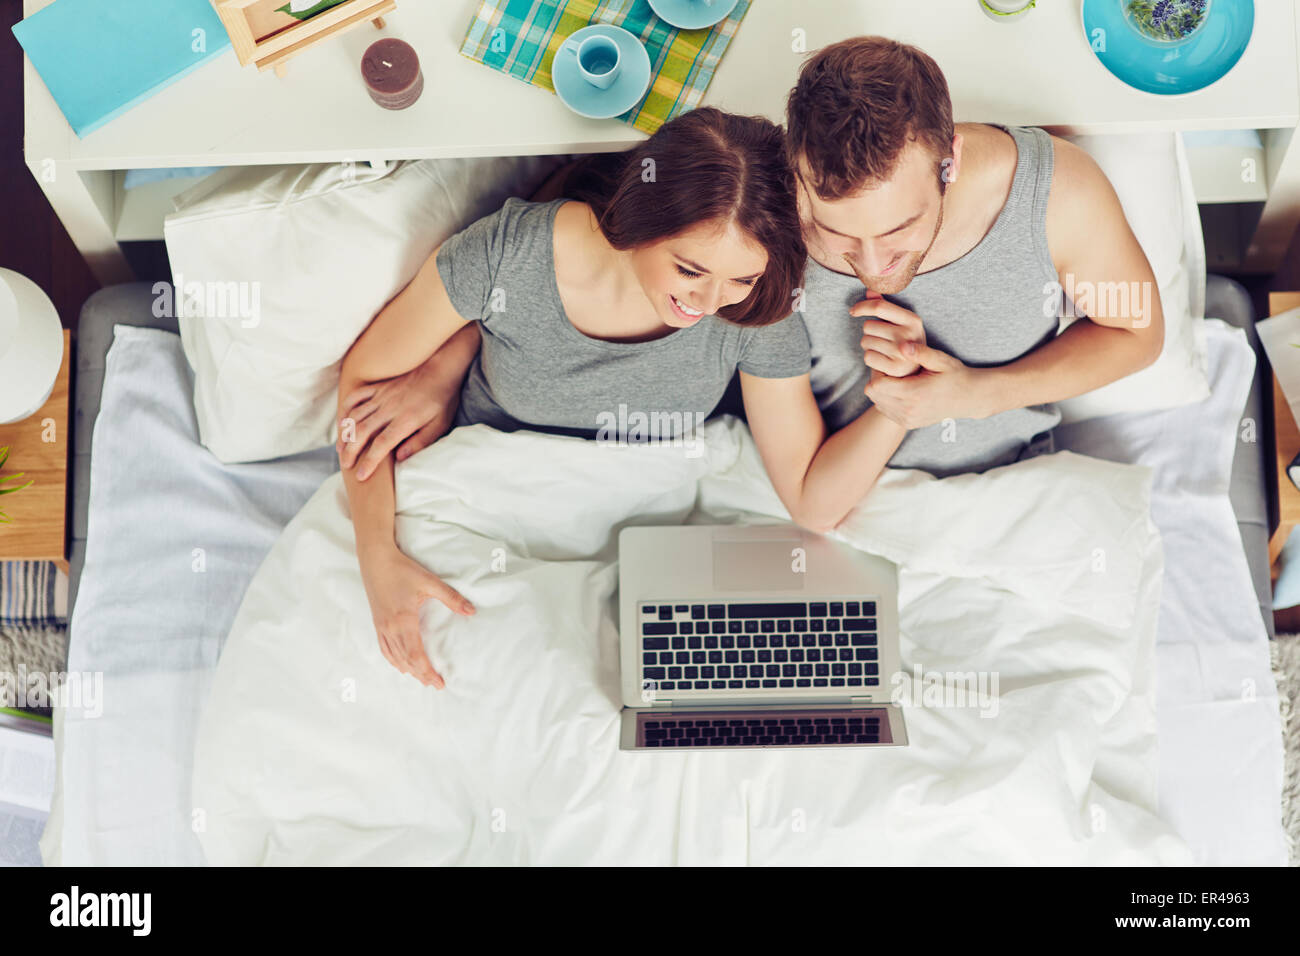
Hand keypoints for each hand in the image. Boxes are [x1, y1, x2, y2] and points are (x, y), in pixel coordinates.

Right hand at [338, 356, 462, 480]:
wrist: (440, 369)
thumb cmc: (442, 400)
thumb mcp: (439, 425)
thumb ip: (420, 442)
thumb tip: (399, 458)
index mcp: (405, 420)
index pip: (382, 445)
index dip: (369, 461)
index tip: (361, 475)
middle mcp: (389, 408)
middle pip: (362, 432)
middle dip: (351, 450)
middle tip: (345, 465)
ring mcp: (382, 396)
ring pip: (355, 416)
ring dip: (345, 434)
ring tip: (340, 449)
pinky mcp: (379, 387)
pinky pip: (356, 396)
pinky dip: (346, 409)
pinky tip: (342, 422)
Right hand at [357, 545, 475, 687]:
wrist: (375, 559)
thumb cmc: (401, 569)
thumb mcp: (429, 582)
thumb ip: (451, 598)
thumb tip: (471, 611)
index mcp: (403, 621)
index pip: (416, 655)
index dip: (428, 671)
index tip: (439, 683)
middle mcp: (390, 628)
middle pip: (406, 660)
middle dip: (421, 675)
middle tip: (435, 685)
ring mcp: (381, 626)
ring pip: (394, 657)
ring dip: (408, 670)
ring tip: (421, 678)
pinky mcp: (377, 622)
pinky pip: (384, 649)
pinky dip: (394, 660)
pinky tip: (400, 664)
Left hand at [849, 293, 925, 377]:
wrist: (916, 371)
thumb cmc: (904, 342)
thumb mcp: (901, 323)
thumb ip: (885, 307)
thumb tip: (869, 290)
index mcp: (912, 319)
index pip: (880, 307)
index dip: (862, 306)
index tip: (853, 311)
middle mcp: (908, 335)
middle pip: (868, 326)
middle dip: (868, 332)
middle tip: (880, 339)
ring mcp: (902, 353)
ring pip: (866, 341)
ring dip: (868, 345)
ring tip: (882, 349)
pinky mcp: (894, 368)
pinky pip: (868, 357)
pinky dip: (870, 358)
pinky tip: (881, 360)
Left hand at [864, 343, 984, 428]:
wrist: (969, 398)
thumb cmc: (955, 375)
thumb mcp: (941, 360)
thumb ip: (921, 352)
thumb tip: (902, 345)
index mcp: (914, 394)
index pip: (876, 384)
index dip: (878, 370)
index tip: (889, 361)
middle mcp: (909, 410)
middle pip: (874, 394)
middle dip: (878, 379)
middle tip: (891, 368)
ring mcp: (908, 420)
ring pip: (877, 403)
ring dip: (882, 390)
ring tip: (896, 378)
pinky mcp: (908, 424)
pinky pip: (885, 411)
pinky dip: (887, 400)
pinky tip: (899, 389)